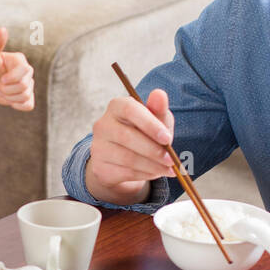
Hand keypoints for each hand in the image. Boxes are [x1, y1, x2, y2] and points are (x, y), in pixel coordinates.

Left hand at [0, 27, 34, 110]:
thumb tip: (2, 29)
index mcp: (20, 60)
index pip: (24, 72)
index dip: (11, 80)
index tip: (0, 80)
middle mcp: (27, 71)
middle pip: (24, 86)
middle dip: (7, 90)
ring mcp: (28, 84)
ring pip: (25, 96)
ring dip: (9, 97)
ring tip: (1, 91)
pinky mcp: (26, 96)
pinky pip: (29, 105)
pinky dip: (17, 105)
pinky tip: (9, 101)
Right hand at [83, 89, 175, 205]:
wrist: (123, 158)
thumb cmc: (143, 133)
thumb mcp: (156, 120)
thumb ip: (159, 109)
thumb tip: (160, 94)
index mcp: (116, 106)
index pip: (129, 110)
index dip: (149, 124)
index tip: (167, 138)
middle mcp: (102, 125)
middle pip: (127, 137)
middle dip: (154, 150)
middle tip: (172, 160)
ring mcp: (98, 147)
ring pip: (128, 158)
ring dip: (152, 166)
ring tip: (168, 169)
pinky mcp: (100, 167)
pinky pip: (125, 173)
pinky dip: (145, 174)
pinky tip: (155, 172)